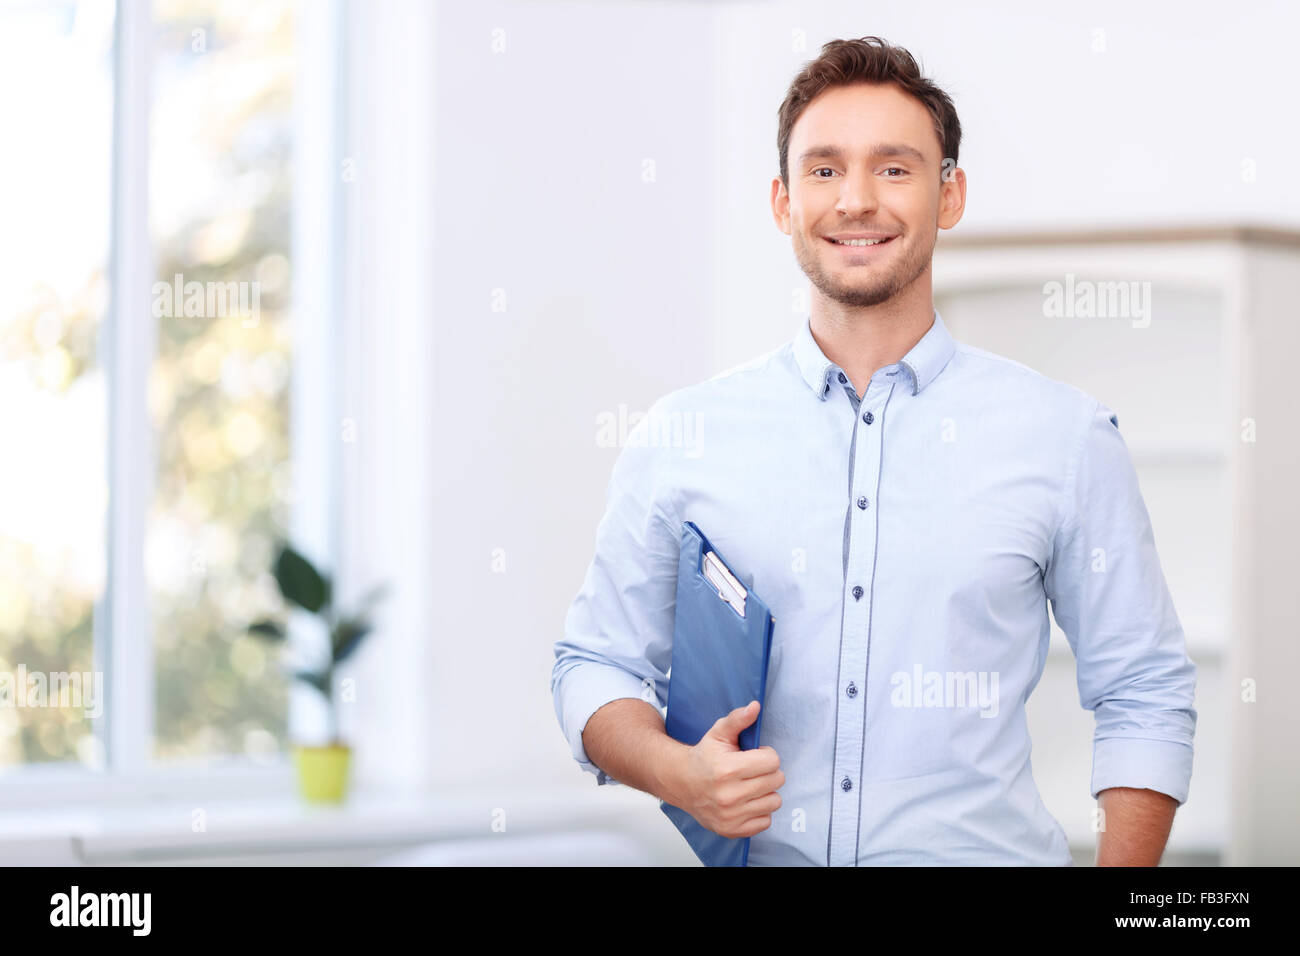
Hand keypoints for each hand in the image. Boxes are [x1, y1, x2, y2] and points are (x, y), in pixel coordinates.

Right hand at [670, 700, 783, 838]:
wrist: (681, 782)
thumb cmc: (704, 757)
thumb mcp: (718, 733)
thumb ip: (738, 719)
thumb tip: (755, 707)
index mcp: (727, 769)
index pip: (773, 762)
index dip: (766, 755)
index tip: (755, 755)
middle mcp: (729, 795)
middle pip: (776, 781)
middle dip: (767, 772)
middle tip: (752, 770)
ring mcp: (731, 815)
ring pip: (774, 801)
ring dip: (765, 792)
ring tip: (749, 785)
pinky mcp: (732, 830)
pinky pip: (765, 821)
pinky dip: (759, 811)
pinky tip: (745, 801)